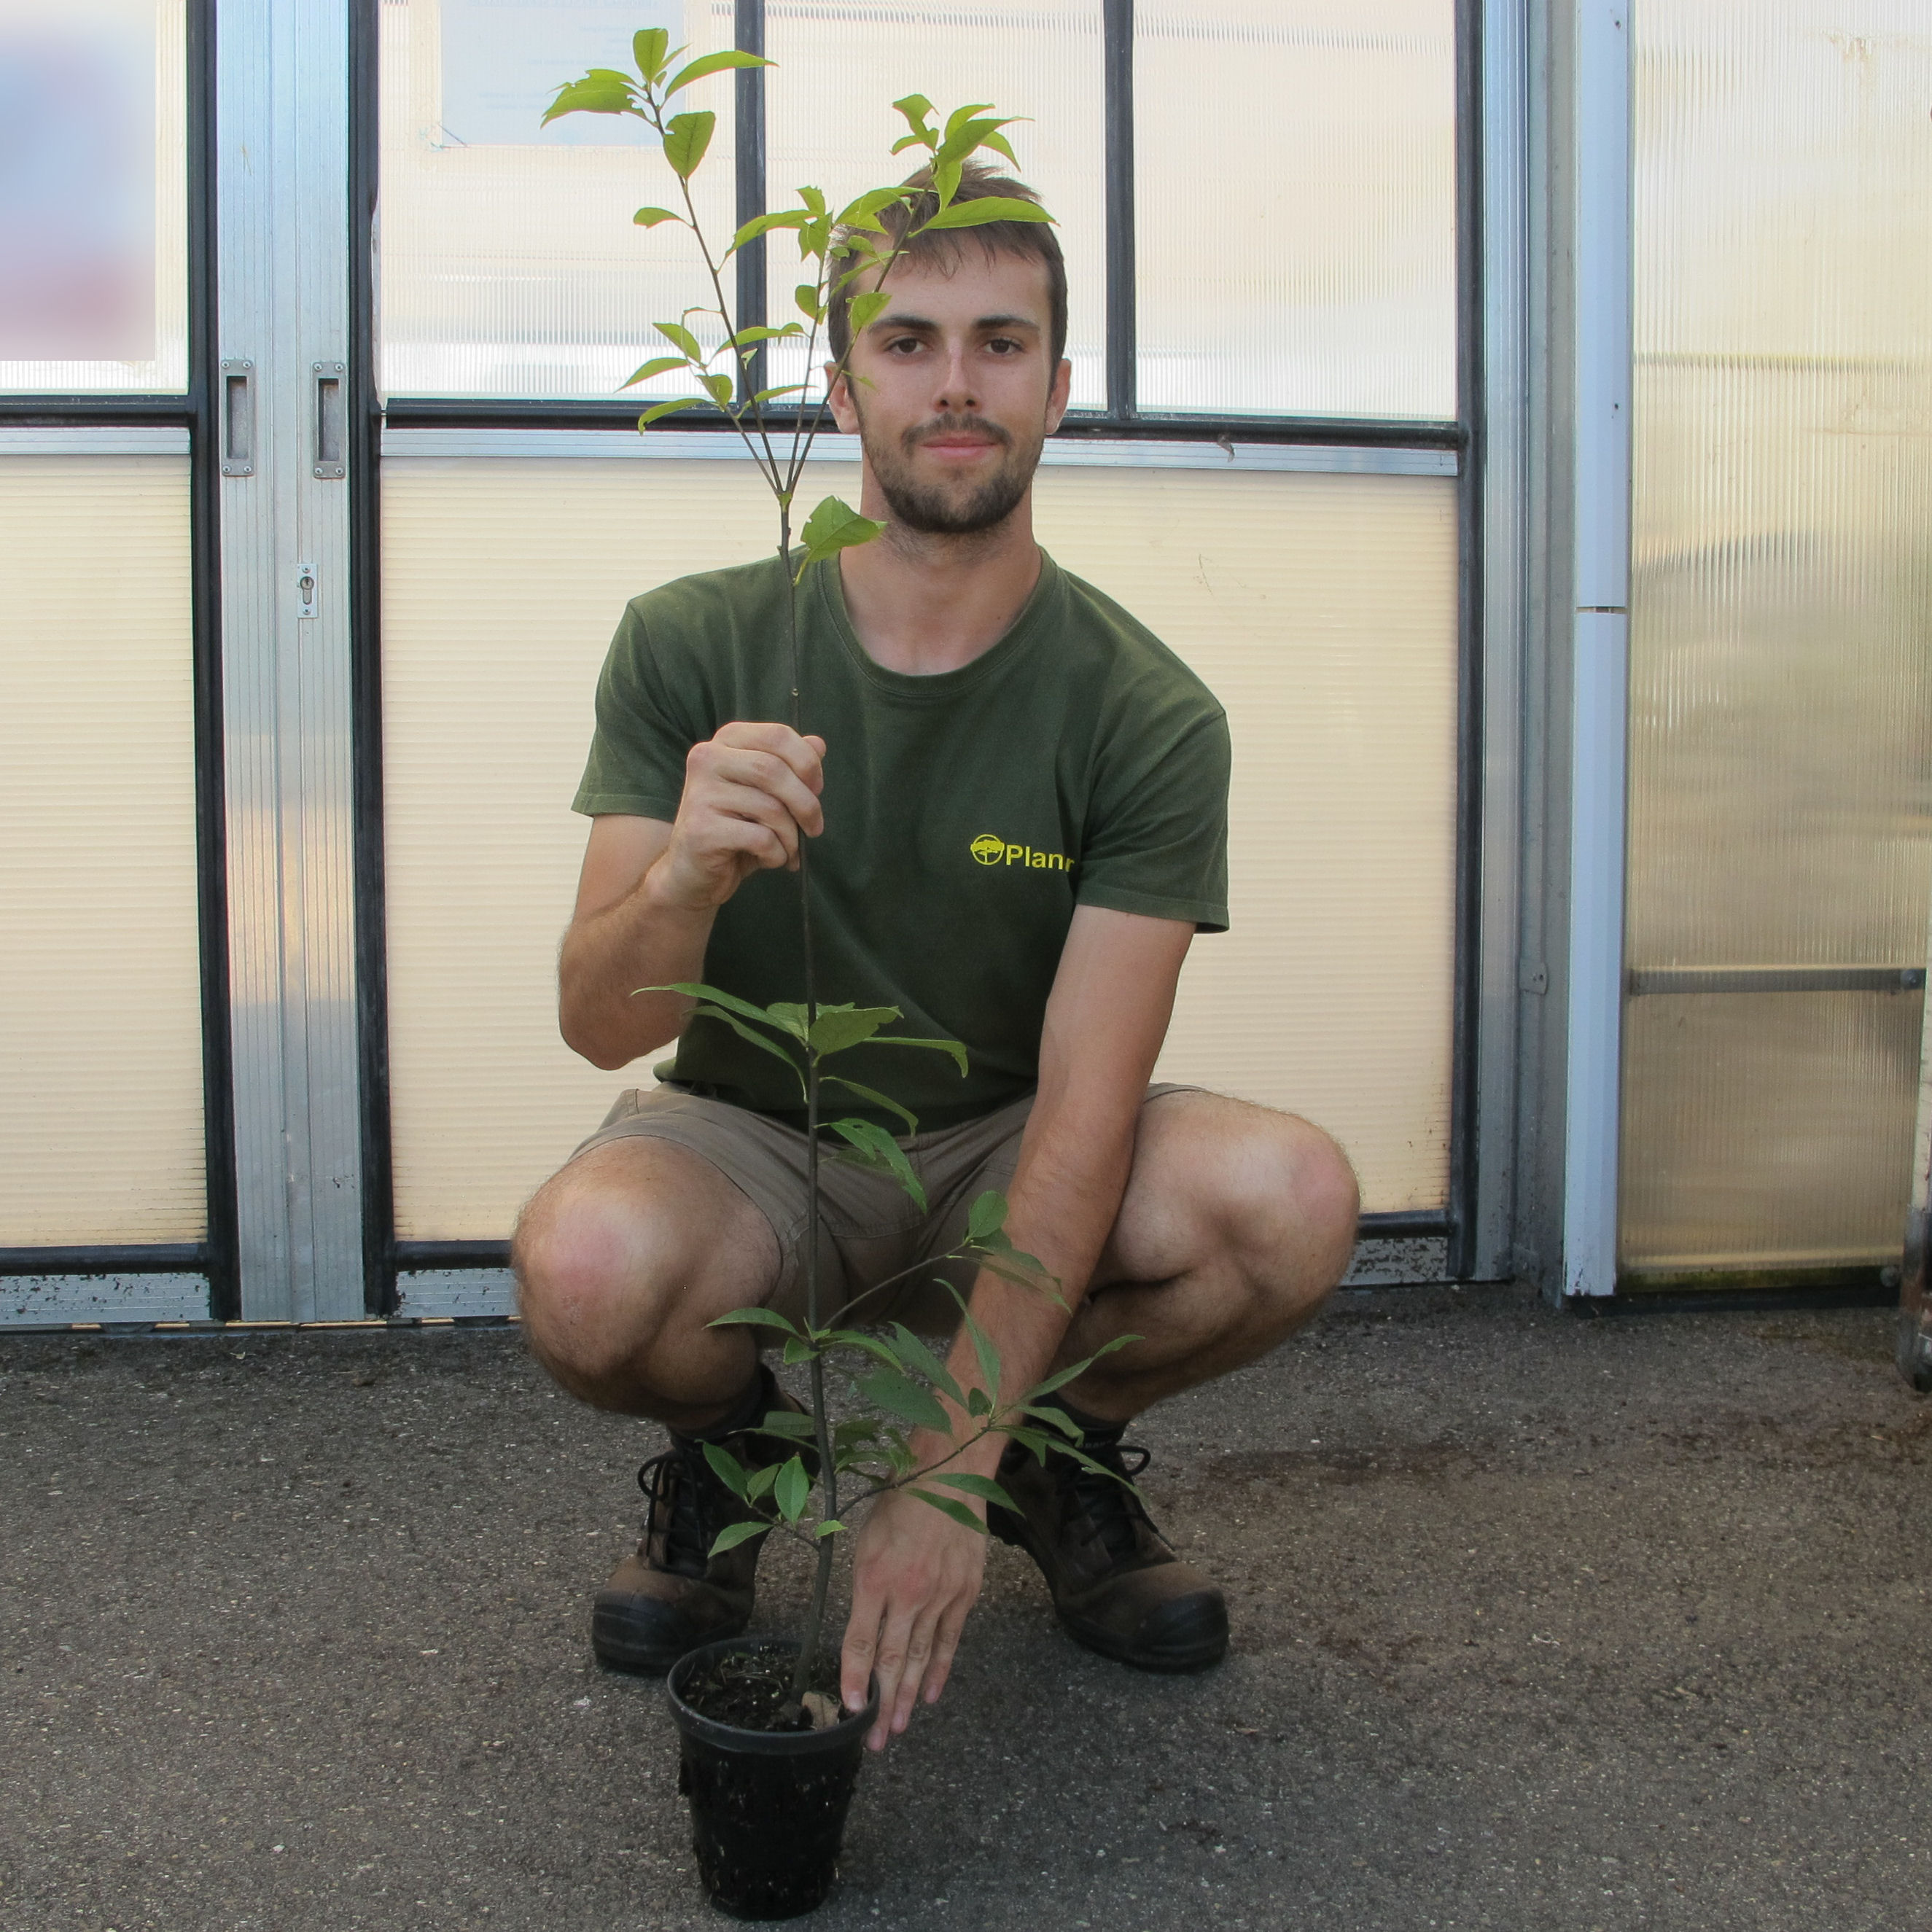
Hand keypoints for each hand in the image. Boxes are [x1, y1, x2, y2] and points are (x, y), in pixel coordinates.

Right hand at [652, 722, 825, 909]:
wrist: (693, 873)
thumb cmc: (735, 828)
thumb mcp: (765, 793)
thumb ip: (790, 765)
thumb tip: (818, 744)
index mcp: (725, 741)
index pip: (777, 735)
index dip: (807, 763)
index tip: (817, 790)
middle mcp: (707, 759)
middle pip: (774, 770)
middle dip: (806, 803)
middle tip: (814, 828)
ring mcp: (701, 794)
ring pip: (770, 808)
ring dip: (791, 836)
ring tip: (788, 850)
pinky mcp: (702, 830)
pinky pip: (761, 838)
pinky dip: (776, 854)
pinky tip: (770, 860)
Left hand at [841, 1484, 986, 1751]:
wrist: (949, 1475)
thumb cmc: (900, 1503)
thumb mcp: (866, 1539)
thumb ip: (864, 1587)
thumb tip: (860, 1631)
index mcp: (874, 1577)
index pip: (860, 1642)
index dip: (854, 1679)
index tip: (849, 1709)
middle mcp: (907, 1592)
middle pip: (892, 1661)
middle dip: (881, 1705)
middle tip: (874, 1740)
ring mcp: (940, 1596)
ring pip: (922, 1658)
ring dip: (909, 1698)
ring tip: (898, 1728)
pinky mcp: (966, 1593)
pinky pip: (950, 1641)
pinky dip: (940, 1671)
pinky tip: (931, 1696)